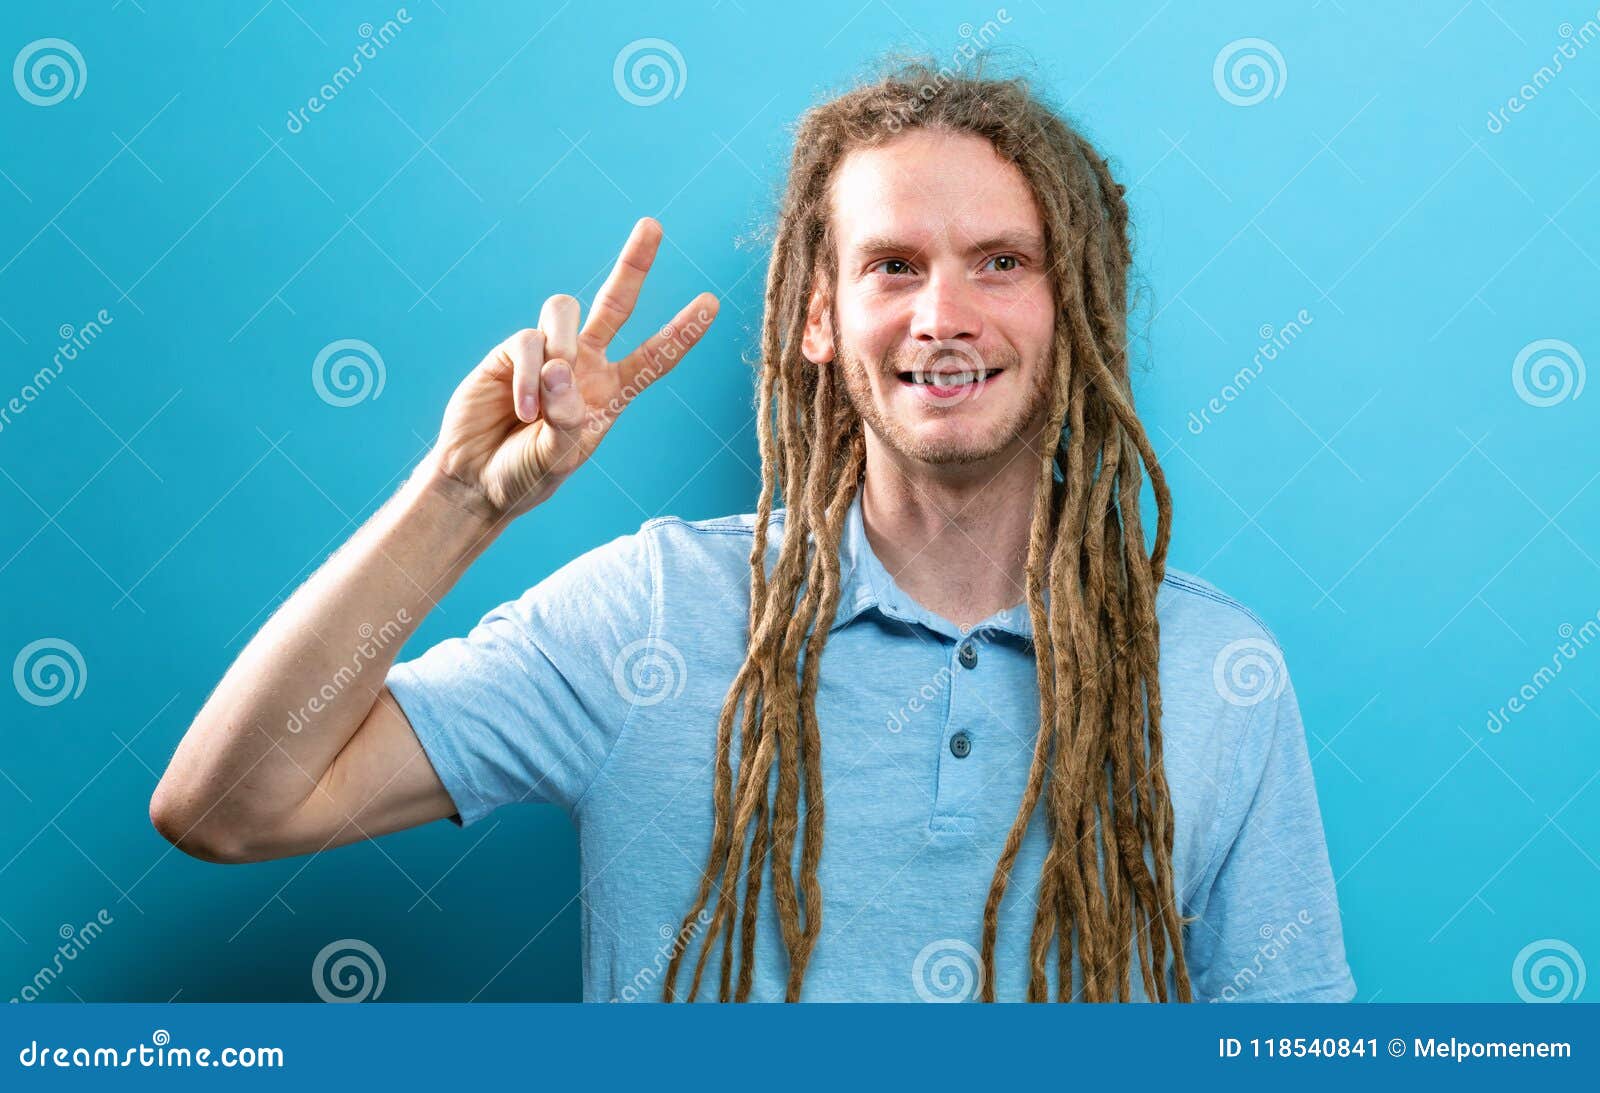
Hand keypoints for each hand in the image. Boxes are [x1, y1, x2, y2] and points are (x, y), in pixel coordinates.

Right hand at [425, 217, 717, 520]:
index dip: (681, 332)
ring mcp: (549, 352)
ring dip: (561, 349)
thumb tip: (560, 366)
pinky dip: (529, 377)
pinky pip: (529, 342)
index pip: (654, 357)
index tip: (711, 304)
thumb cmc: (526, 474)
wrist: (475, 479)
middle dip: (633, 263)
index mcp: (611, 392)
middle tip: (653, 225)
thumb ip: (567, 418)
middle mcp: (585, 364)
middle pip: (616, 302)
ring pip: (564, 311)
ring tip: (547, 397)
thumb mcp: (559, 457)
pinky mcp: (512, 350)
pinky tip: (524, 410)